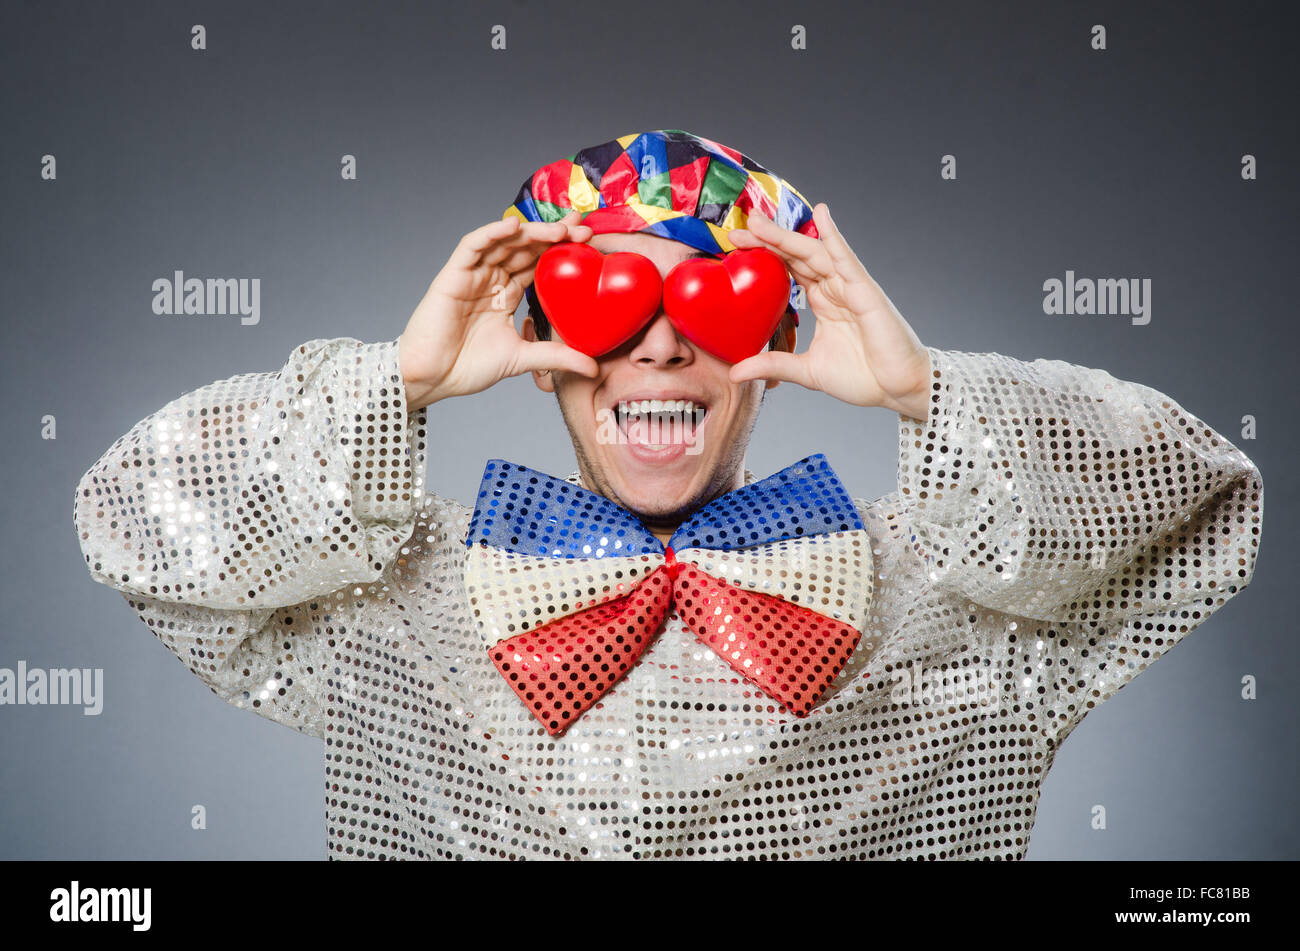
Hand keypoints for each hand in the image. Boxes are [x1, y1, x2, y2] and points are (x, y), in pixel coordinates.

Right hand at [397, 212, 598, 409]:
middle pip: (525, 248)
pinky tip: (513, 225)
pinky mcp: (453, 275)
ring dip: (531, 232)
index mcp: (506, 294)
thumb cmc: (467, 367)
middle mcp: (491, 279)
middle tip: (583, 229)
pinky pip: (472, 246)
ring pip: (504, 242)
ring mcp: (472, 275)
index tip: (589, 244)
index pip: (538, 263)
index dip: (561, 251)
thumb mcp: (523, 359)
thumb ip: (558, 357)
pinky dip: (491, 233)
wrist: (432, 378)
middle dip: (554, 236)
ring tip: (559, 229)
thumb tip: (594, 369)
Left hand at [727, 203, 932, 419]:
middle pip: (798, 256)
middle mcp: (835, 288)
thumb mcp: (807, 371)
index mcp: (823, 301)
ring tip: (760, 222)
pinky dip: (833, 236)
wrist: (899, 390)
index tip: (736, 247)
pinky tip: (821, 214)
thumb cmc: (864, 377)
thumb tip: (734, 374)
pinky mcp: (866, 291)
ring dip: (788, 236)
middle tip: (740, 229)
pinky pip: (846, 259)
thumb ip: (774, 366)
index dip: (765, 256)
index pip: (789, 270)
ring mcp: (851, 286)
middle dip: (769, 241)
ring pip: (815, 253)